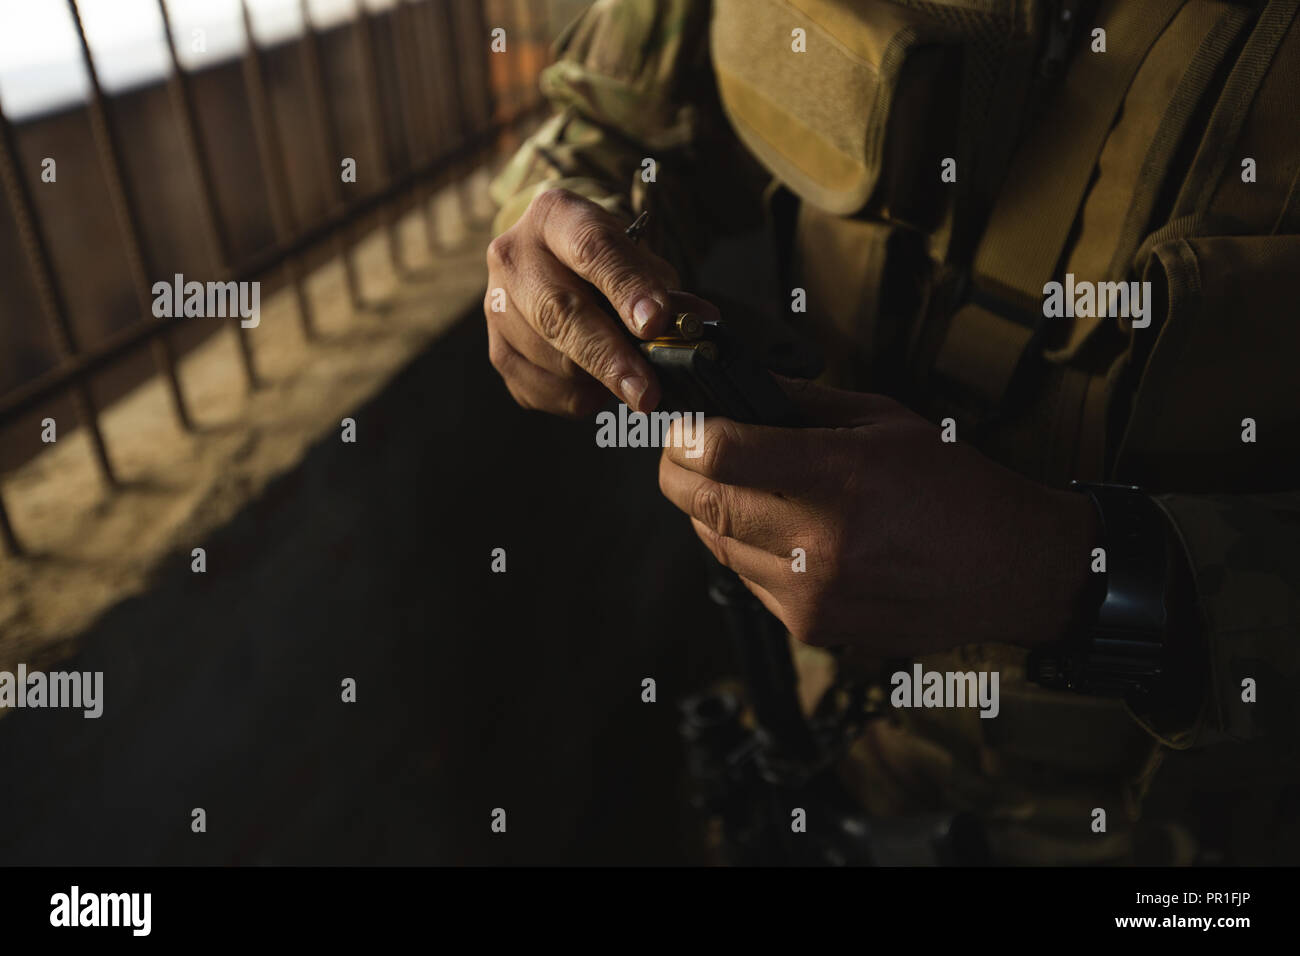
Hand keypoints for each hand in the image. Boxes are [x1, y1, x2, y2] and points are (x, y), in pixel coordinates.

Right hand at [484, 188, 713, 416]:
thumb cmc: (606, 262)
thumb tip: (698, 322)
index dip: (626, 289)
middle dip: (608, 357)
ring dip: (597, 381)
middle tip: (646, 392)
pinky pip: (537, 389)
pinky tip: (599, 388)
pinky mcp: (496, 349)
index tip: (655, 324)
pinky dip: (576, 399)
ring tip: (632, 381)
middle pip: (558, 312)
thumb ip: (663, 288)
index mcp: (554, 216)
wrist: (556, 263)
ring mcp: (496, 305)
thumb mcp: (637, 257)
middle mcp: (512, 256)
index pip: (591, 250)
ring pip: (549, 358)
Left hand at [658, 379, 1099, 653]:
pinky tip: (780, 531)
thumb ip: (802, 404)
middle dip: (679, 471)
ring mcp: (811, 592)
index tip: (684, 426)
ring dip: (712, 511)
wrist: (1008, 568)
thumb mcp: (884, 420)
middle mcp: (819, 543)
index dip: (686, 435)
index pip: (721, 454)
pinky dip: (746, 550)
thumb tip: (736, 389)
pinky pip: (746, 579)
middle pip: (701, 503)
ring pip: (715, 544)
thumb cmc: (953, 488)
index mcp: (840, 477)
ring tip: (742, 487)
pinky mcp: (811, 625)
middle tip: (686, 452)